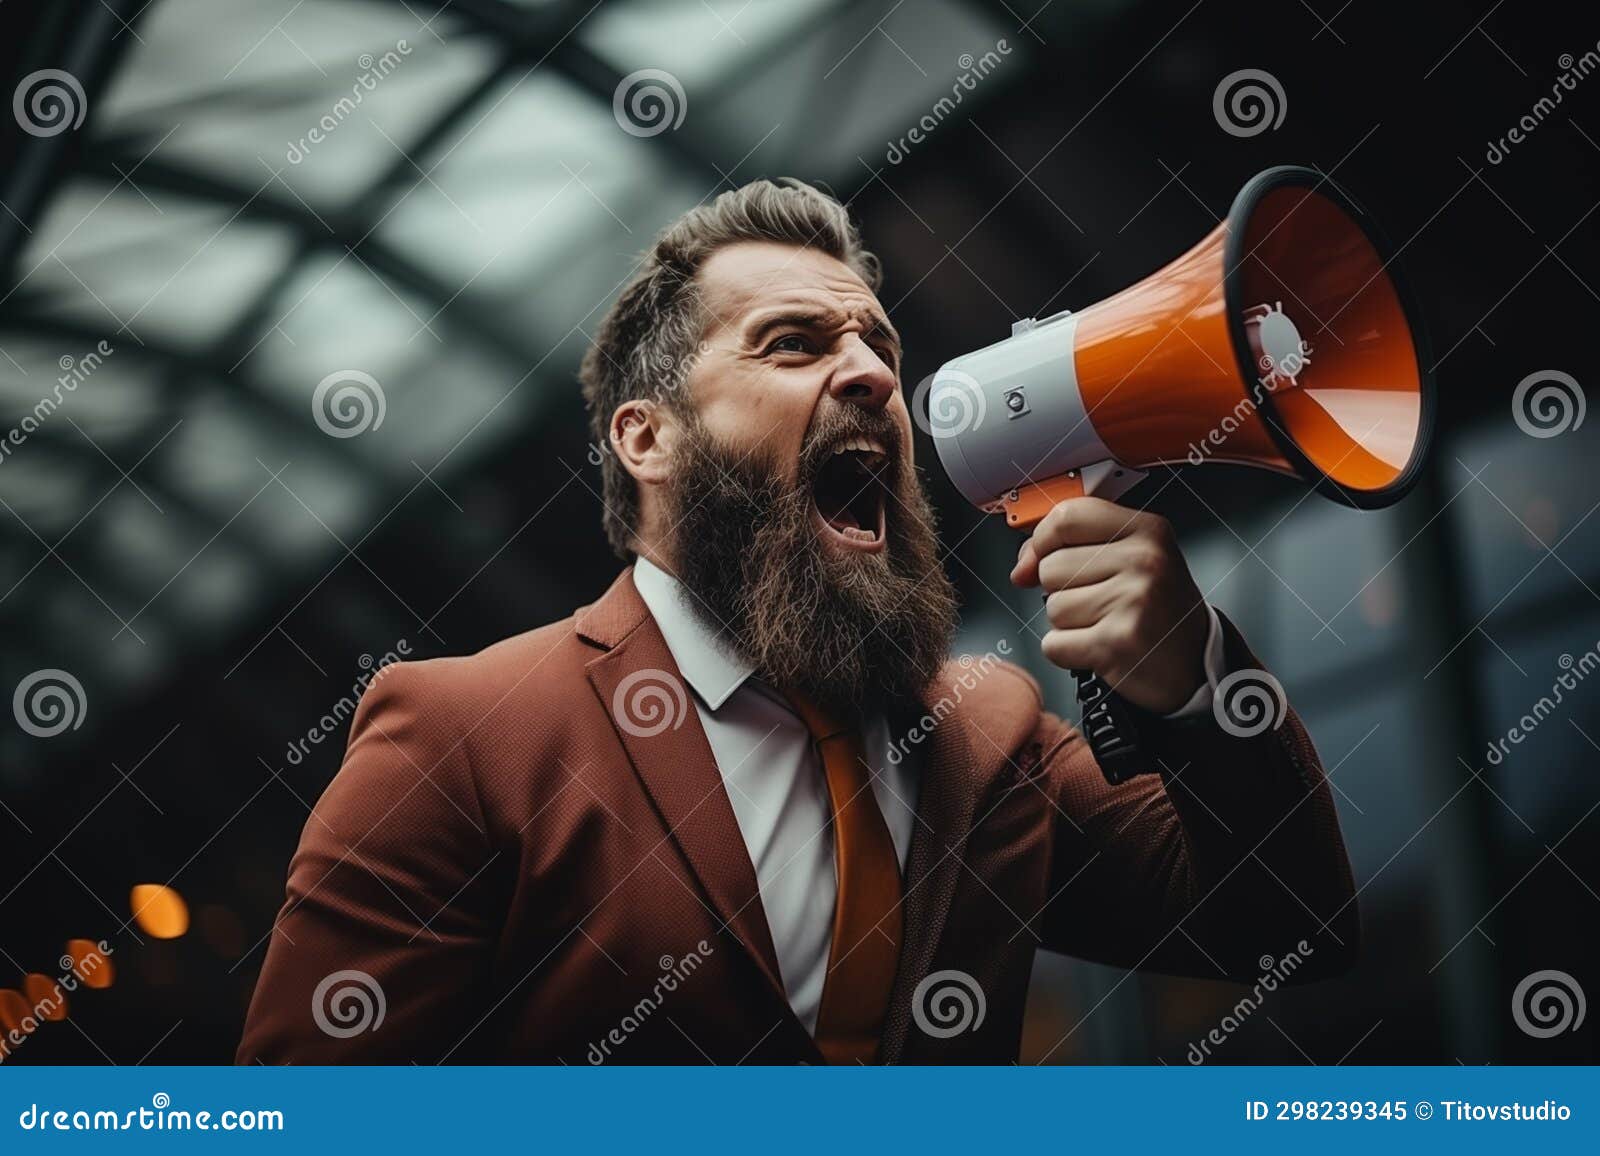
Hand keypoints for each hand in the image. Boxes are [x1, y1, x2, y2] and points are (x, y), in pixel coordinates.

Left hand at [1010, 497, 1209, 714]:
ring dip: (1070, 624)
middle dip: (1064, 590)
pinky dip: (1069, 652)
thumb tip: (1021, 568)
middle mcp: (1143, 561)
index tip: (1046, 556)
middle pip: (1051, 567)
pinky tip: (1102, 647)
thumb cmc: (1159, 610)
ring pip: (1052, 607)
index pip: (1067, 517)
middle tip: (1104, 602)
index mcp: (1147, 531)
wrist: (1196, 664)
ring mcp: (1132, 602)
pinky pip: (1054, 644)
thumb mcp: (1130, 560)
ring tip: (1108, 624)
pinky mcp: (1116, 643)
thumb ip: (1071, 548)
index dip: (1043, 540)